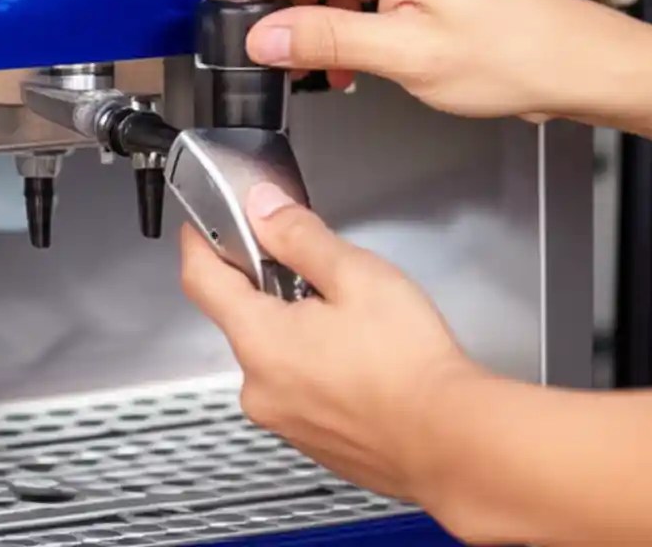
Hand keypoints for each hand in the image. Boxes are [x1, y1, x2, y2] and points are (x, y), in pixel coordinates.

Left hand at [179, 182, 487, 503]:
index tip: (203, 225)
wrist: (451, 442)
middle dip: (269, 289)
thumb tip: (263, 210)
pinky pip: (298, 391)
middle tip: (317, 273)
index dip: (199, 242)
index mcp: (259, 341)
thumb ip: (300, 236)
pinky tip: (361, 363)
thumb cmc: (409, 364)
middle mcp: (259, 388)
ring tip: (353, 325)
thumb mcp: (355, 275)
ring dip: (298, 332)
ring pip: (274, 357)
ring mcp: (283, 420)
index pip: (201, 279)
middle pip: (241, 318)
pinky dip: (317, 369)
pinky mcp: (311, 441)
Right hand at [216, 0, 642, 120]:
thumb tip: (263, 36)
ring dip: (302, 0)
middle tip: (247, 34)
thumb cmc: (513, 54)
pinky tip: (336, 50)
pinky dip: (333, 4)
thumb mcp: (406, 55)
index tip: (220, 16)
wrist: (572, 61)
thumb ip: (326, 38)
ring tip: (301, 56)